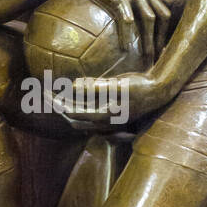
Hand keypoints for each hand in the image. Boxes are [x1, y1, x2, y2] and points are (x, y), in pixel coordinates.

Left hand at [56, 70, 174, 129]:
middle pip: (73, 118)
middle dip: (58, 107)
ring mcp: (108, 120)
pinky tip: (75, 96)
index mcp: (103, 115)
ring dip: (67, 108)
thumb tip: (72, 86)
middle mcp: (103, 122)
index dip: (57, 103)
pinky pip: (90, 115)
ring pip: (81, 118)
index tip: (45, 93)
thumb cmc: (141, 86)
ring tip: (55, 96)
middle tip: (44, 94)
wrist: (161, 92)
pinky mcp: (112, 115)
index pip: (73, 112)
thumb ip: (96, 87)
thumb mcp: (119, 85)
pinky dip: (79, 108)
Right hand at [79, 0, 171, 63]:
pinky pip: (127, 20)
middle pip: (162, 16)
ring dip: (149, 40)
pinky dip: (128, 35)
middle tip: (160, 56)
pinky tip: (125, 49)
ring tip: (147, 58)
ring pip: (149, 20)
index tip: (163, 44)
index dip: (168, 27)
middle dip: (163, 37)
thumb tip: (148, 4)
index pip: (166, 8)